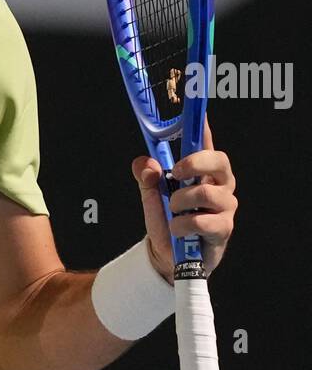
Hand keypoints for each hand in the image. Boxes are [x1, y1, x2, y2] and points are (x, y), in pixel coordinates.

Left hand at [132, 118, 236, 280]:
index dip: (204, 127)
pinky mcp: (224, 228)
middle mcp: (220, 184)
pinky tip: (179, 231)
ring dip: (180, 202)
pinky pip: (203, 221)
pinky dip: (182, 226)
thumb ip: (147, 178)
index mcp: (203, 172)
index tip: (199, 111)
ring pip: (204, 192)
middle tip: (175, 173)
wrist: (169, 258)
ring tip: (173, 213)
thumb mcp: (151, 198)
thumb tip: (145, 163)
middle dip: (194, 163)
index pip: (206, 143)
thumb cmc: (167, 221)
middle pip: (218, 159)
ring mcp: (225, 206)